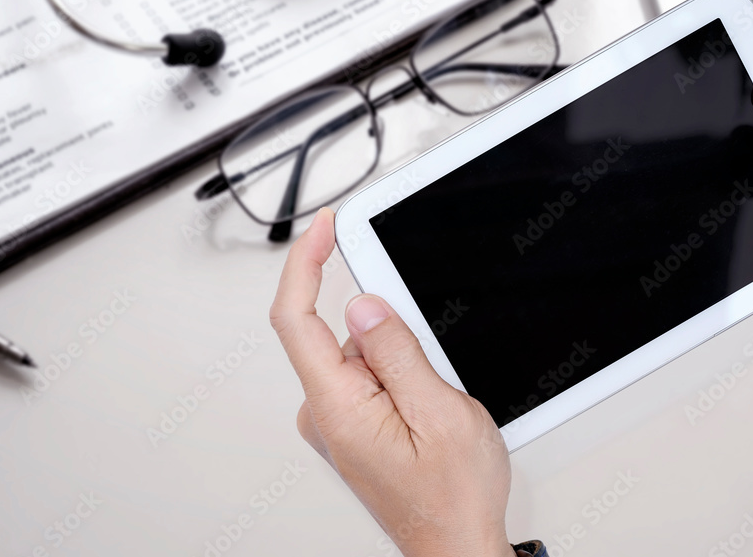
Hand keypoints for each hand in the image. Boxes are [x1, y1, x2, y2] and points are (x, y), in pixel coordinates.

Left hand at [270, 208, 514, 556]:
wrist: (456, 544)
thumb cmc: (452, 498)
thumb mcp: (440, 413)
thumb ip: (396, 353)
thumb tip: (363, 304)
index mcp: (338, 408)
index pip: (296, 318)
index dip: (304, 262)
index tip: (324, 227)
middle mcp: (325, 414)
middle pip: (343, 334)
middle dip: (394, 338)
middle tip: (432, 377)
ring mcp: (336, 421)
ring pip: (363, 355)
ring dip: (403, 365)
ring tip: (435, 407)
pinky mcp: (350, 425)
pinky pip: (368, 376)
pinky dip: (400, 378)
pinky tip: (425, 410)